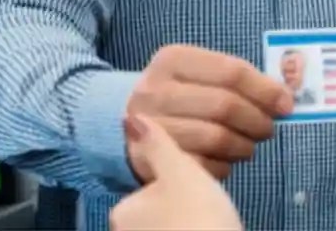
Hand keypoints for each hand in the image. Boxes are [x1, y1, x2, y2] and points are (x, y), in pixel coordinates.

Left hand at [110, 115, 242, 230]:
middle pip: (156, 212)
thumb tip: (130, 116)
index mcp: (123, 211)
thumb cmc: (199, 219)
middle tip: (208, 209)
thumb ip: (158, 144)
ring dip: (187, 225)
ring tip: (212, 224)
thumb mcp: (182, 173)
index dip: (177, 183)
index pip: (149, 187)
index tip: (199, 190)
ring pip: (167, 228)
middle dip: (180, 208)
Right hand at [127, 45, 293, 180]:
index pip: (232, 72)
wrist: (124, 119)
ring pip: (215, 138)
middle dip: (257, 120)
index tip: (286, 105)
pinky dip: (223, 165)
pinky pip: (202, 166)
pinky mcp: (149, 158)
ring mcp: (150, 125)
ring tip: (249, 145)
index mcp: (173, 59)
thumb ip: (237, 80)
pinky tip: (226, 159)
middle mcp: (156, 89)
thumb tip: (284, 98)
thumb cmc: (178, 94)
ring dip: (243, 146)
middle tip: (268, 129)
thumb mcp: (200, 74)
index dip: (266, 90)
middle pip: (225, 106)